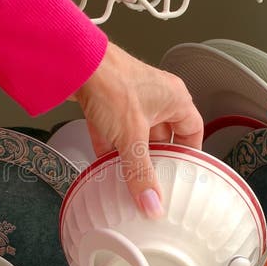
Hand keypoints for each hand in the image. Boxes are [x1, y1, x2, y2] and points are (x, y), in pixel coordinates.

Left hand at [74, 42, 203, 216]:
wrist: (73, 62)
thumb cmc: (111, 82)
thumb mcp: (131, 136)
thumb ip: (141, 173)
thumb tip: (152, 203)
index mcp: (174, 99)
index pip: (192, 130)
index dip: (190, 153)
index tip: (186, 174)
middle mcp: (155, 98)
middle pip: (162, 138)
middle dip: (156, 161)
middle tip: (155, 185)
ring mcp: (129, 101)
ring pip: (135, 138)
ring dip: (131, 159)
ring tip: (131, 183)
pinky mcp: (106, 104)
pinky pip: (113, 134)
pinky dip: (109, 152)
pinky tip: (104, 171)